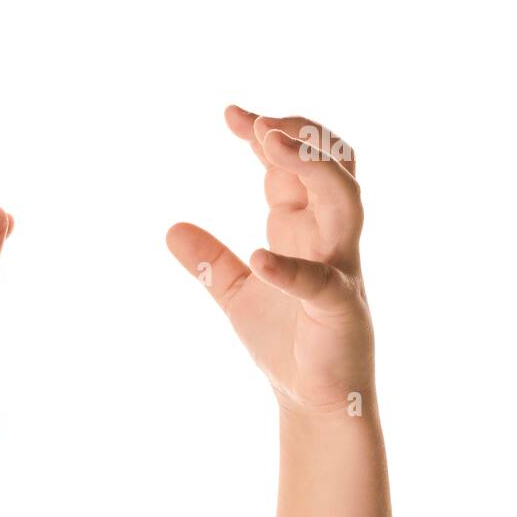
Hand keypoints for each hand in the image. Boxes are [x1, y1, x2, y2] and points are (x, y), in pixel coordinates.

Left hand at [166, 106, 370, 415]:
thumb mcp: (236, 293)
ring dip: (311, 169)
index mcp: (307, 228)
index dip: (269, 134)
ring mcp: (342, 270)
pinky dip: (291, 268)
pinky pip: (321, 282)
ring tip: (270, 146)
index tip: (232, 114)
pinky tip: (259, 256)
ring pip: (345, 202)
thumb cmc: (288, 341)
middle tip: (258, 122)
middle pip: (332, 166)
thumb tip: (171, 229)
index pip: (295, 166)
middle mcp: (331, 239)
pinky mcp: (342, 310)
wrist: (316, 402)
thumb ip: (209, 259)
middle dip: (299, 136)